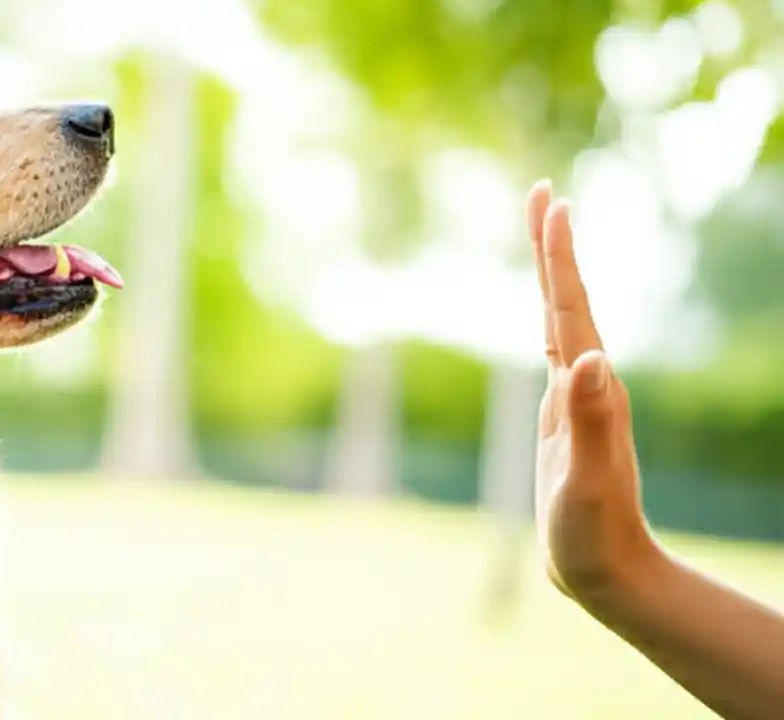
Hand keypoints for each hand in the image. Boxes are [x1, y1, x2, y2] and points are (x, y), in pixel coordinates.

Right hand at [526, 181, 658, 603]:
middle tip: (542, 194)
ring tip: (542, 234)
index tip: (552, 202)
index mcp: (590, 387)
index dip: (558, 256)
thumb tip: (589, 356)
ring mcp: (577, 397)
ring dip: (550, 274)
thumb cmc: (594, 529)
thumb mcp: (589, 478)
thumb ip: (590, 419)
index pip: (569, 307)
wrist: (607, 569)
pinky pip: (553, 349)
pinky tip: (543, 317)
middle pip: (566, 299)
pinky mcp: (564, 415)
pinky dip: (545, 318)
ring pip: (560, 319)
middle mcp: (588, 381)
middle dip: (552, 247)